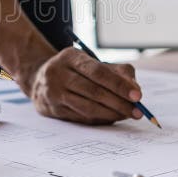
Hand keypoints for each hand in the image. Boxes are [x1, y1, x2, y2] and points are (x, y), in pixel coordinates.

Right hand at [24, 47, 142, 124]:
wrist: (39, 79)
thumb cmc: (75, 70)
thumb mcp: (92, 62)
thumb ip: (117, 72)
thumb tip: (135, 89)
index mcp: (70, 57)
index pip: (98, 72)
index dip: (119, 85)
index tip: (138, 95)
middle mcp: (58, 73)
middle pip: (94, 92)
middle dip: (119, 103)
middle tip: (137, 111)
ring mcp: (53, 93)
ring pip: (87, 108)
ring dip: (112, 114)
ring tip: (127, 115)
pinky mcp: (53, 109)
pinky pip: (81, 118)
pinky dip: (100, 119)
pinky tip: (112, 118)